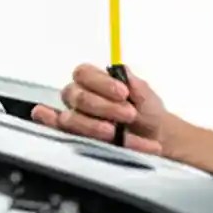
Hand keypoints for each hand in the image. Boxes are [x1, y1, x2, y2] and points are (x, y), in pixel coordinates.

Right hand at [31, 63, 167, 154]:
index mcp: (93, 80)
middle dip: (104, 107)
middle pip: (78, 97)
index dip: (102, 83)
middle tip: (129, 115)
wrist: (154, 140)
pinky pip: (59, 132)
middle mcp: (78, 97)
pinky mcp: (73, 139)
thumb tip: (123, 72)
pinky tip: (61, 122)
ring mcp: (73, 118)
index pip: (84, 73)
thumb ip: (136, 86)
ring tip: (115, 132)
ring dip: (93, 126)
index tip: (124, 93)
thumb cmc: (147, 114)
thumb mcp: (147, 98)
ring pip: (70, 118)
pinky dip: (58, 126)